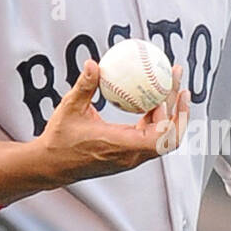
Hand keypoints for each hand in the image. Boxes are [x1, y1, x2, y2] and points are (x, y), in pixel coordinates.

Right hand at [36, 59, 188, 186]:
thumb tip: (93, 64)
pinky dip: (153, 118)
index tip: (178, 89)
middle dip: (178, 108)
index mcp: (122, 146)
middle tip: (176, 80)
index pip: (163, 137)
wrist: (51, 166)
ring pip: (159, 136)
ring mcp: (130, 156)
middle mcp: (131, 155)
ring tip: (165, 84)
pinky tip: (147, 99)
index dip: (177, 115)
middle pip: (168, 135)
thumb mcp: (70, 109)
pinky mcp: (126, 154)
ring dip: (166, 112)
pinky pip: (148, 136)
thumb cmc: (59, 141)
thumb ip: (84, 87)